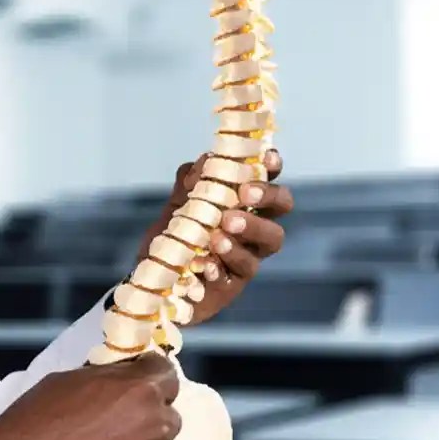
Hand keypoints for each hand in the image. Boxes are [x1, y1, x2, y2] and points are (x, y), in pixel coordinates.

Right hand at [0, 353, 180, 439]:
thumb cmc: (41, 414)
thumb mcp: (74, 378)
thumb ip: (108, 378)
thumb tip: (119, 380)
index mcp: (141, 388)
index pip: (166, 372)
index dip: (148, 372)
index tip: (132, 378)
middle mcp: (157, 422)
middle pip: (167, 409)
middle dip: (148, 407)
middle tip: (117, 413)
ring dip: (144, 437)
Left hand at [136, 149, 293, 324]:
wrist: (156, 278)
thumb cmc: (173, 237)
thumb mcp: (175, 205)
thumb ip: (189, 182)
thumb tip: (205, 163)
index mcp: (242, 202)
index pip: (267, 177)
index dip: (272, 166)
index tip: (266, 158)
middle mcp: (253, 225)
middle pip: (282, 206)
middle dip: (268, 196)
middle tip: (244, 195)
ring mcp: (249, 254)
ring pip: (272, 239)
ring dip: (251, 229)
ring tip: (220, 233)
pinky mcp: (237, 281)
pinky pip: (243, 271)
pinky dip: (226, 264)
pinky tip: (208, 264)